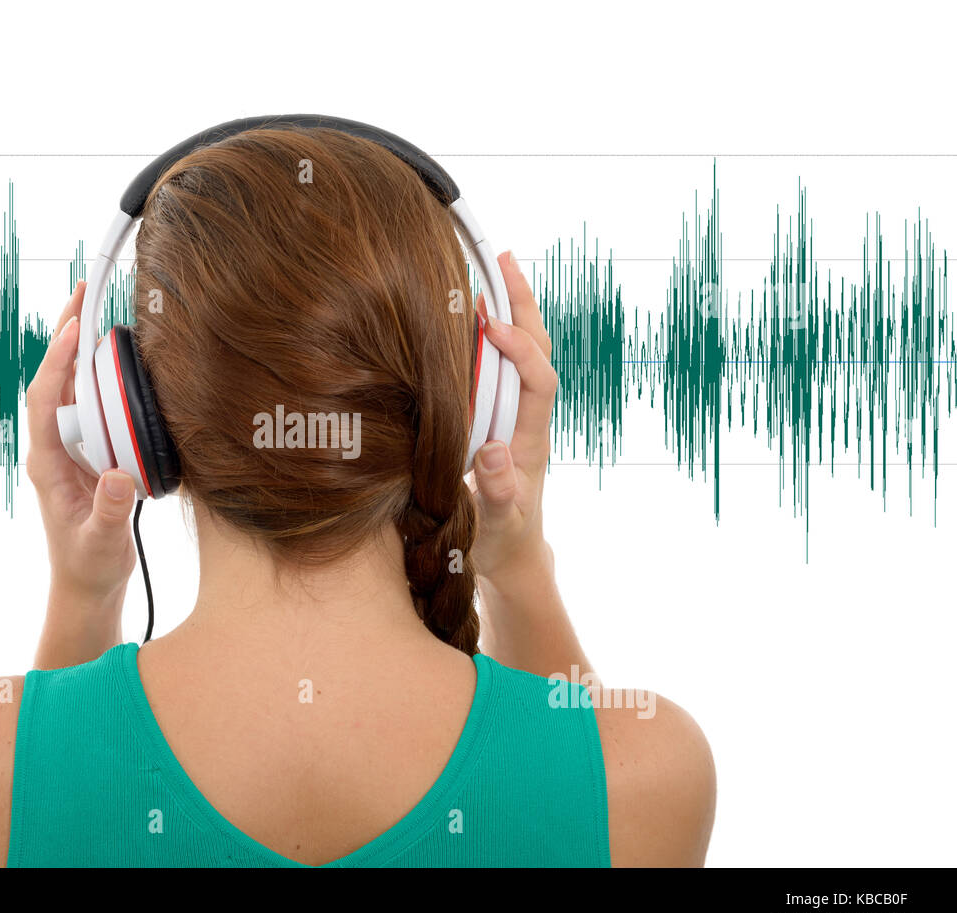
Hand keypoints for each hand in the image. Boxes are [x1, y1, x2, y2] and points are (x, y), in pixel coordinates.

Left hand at [25, 281, 136, 602]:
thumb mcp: (101, 542)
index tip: (75, 328)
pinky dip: (101, 375)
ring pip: (71, 388)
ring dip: (82, 348)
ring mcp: (70, 449)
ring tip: (97, 307)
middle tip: (84, 291)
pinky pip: (91, 405)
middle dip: (66, 335)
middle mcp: (54, 449)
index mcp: (48, 464)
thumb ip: (109, 510)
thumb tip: (120, 476)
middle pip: (54, 381)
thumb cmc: (89, 564)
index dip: (58, 362)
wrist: (86, 584)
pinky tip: (118, 357)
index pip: (46, 401)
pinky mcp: (89, 454)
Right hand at [468, 250, 558, 580]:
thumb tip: (493, 453)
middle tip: (502, 261)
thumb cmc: (501, 539)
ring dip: (512, 310)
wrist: (510, 551)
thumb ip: (496, 493)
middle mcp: (529, 419)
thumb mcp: (495, 524)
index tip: (490, 324)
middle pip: (539, 351)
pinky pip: (504, 368)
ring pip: (524, 354)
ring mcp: (517, 416)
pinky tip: (473, 314)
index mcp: (530, 440)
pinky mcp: (502, 417)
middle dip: (524, 305)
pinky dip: (493, 335)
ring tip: (493, 269)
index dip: (519, 349)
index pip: (537, 381)